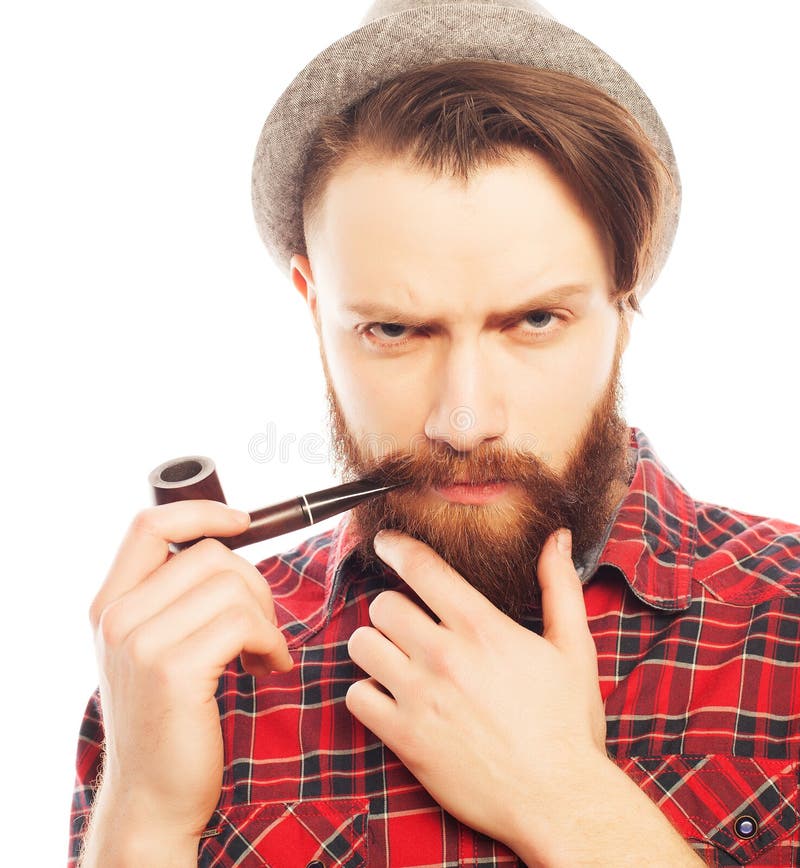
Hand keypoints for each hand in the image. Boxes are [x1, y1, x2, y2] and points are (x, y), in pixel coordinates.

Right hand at [88, 500, 293, 842]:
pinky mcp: (173, 670)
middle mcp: (117, 618)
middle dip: (255, 583)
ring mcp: (140, 643)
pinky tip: (267, 666)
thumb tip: (232, 541)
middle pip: (211, 554)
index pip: (150, 525)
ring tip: (262, 651)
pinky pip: (245, 622)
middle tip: (261, 626)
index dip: (203, 511)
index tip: (244, 522)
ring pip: (233, 584)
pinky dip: (271, 640)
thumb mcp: (154, 647)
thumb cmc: (170, 716)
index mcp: (110, 604)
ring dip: (266, 616)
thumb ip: (173, 597)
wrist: (153, 794)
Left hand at [345, 527, 606, 850]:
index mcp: (482, 628)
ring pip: (361, 645)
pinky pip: (356, 697)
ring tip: (394, 657)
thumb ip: (560, 586)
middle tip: (407, 624)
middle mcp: (444, 656)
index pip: (421, 567)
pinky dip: (366, 693)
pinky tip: (389, 696)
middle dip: (392, 609)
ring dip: (374, 646)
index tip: (386, 543)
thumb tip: (557, 538)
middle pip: (382, 604)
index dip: (396, 546)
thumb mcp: (573, 648)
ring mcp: (419, 698)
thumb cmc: (568, 725)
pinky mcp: (404, 738)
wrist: (559, 800)